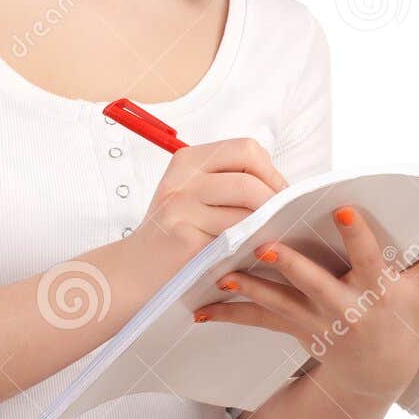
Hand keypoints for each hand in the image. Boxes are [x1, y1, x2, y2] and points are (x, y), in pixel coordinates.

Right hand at [130, 136, 288, 271]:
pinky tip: (251, 251)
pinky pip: (235, 237)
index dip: (271, 172)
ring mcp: (181, 207)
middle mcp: (183, 179)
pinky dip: (251, 244)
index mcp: (189, 160)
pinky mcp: (186, 238)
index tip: (278, 195)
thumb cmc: (176, 233)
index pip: (246, 150)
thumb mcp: (195, 195)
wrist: (136, 269)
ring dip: (266, 225)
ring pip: (246, 209)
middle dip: (274, 200)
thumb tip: (281, 187)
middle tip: (282, 218)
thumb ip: (230, 182)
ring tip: (268, 235)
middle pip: (249, 179)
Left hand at [192, 205, 418, 403]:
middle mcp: (344, 308)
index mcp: (377, 290)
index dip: (357, 236)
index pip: (368, 258)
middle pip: (316, 285)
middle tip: (267, 246)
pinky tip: (198, 309)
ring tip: (221, 277)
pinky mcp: (292, 329)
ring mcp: (315, 322)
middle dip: (292, 268)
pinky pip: (256, 321)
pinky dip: (228, 315)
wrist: (376, 374)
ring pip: (278, 303)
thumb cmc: (404, 317)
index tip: (342, 210)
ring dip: (248, 291)